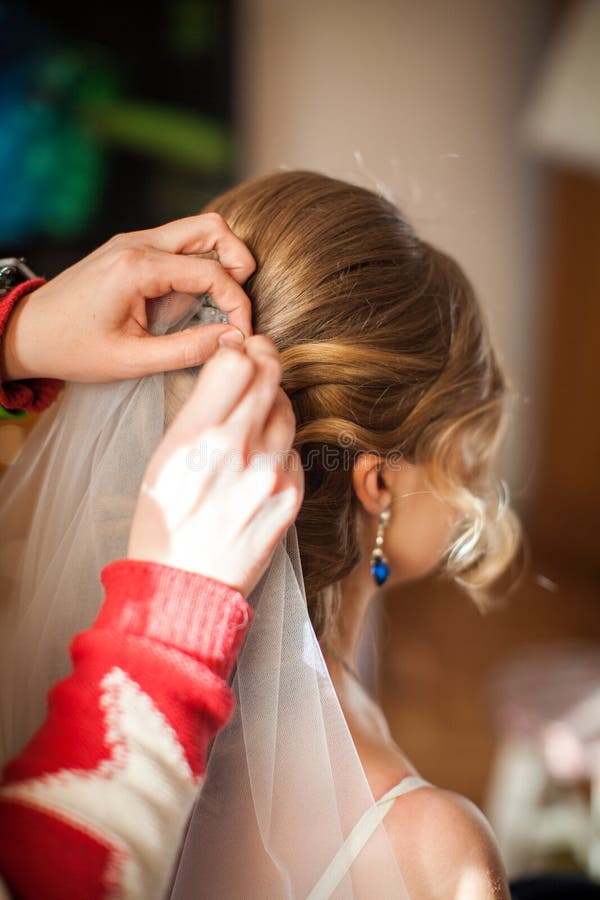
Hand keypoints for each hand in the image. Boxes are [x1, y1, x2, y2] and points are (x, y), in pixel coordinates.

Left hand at [1, 213, 254, 382]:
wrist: (28, 332)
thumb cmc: (73, 349)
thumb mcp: (133, 360)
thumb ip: (187, 350)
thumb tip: (232, 340)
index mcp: (138, 267)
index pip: (212, 272)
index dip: (238, 304)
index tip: (241, 335)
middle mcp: (138, 243)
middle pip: (212, 228)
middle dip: (239, 262)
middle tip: (241, 303)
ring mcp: (134, 242)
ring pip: (198, 230)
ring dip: (221, 260)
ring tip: (225, 301)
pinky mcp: (132, 249)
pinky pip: (179, 244)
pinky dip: (200, 265)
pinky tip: (197, 300)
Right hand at [127, 335, 303, 596]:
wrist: (186, 587)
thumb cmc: (164, 524)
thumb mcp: (162, 460)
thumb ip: (198, 414)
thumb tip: (229, 373)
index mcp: (195, 436)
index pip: (235, 362)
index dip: (240, 349)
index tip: (240, 349)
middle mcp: (237, 449)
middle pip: (269, 375)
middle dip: (265, 360)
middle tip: (261, 358)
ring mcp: (270, 474)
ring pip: (287, 410)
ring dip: (274, 403)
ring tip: (256, 415)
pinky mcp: (291, 497)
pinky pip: (293, 452)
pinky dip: (280, 448)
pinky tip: (260, 462)